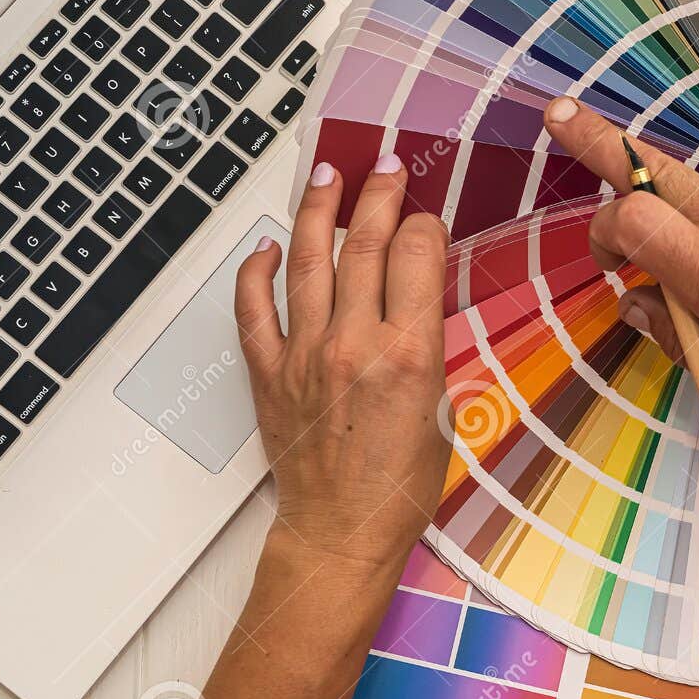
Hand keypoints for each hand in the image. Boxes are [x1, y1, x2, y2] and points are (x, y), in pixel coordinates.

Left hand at [234, 157, 450, 577]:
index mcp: (412, 354)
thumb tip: (417, 291)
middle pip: (365, 244)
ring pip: (308, 261)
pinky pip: (254, 308)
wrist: (342, 532)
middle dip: (378, 195)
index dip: (424, 224)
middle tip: (386, 167)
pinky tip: (266, 247)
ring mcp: (306, 355)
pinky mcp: (269, 373)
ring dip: (318, 210)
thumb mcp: (443, 407)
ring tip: (327, 175)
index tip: (426, 217)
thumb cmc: (401, 483)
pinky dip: (256, 271)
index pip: (417, 255)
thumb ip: (428, 342)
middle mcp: (356, 345)